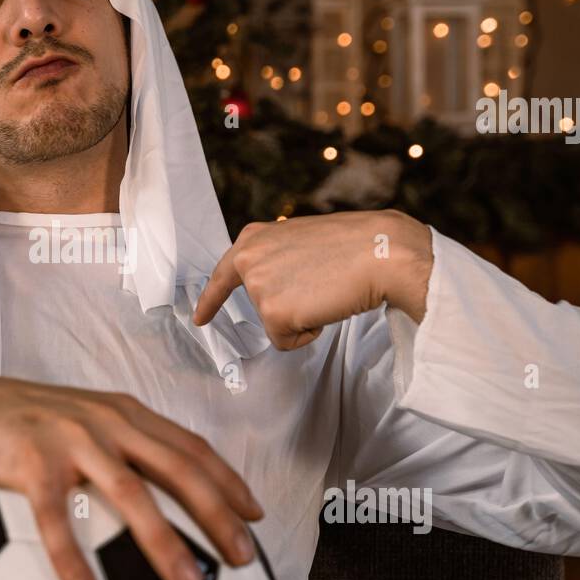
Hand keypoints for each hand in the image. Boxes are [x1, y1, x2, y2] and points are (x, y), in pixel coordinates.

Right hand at [0, 369, 264, 579]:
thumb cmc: (15, 421)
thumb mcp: (74, 419)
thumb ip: (113, 444)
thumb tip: (149, 491)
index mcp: (122, 412)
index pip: (190, 445)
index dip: (228, 479)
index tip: (256, 513)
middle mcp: (106, 420)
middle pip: (178, 468)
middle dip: (218, 514)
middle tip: (242, 556)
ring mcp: (71, 438)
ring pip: (131, 494)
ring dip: (164, 542)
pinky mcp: (32, 461)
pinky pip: (58, 518)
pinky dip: (74, 559)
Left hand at [193, 210, 433, 349]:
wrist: (380, 251)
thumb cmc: (354, 245)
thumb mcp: (302, 240)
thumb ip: (279, 259)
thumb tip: (281, 284)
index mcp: (253, 238)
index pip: (224, 274)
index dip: (211, 300)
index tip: (199, 318)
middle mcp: (247, 260)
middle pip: (260, 306)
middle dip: (286, 308)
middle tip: (317, 290)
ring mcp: (257, 287)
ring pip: (275, 324)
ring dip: (302, 317)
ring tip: (325, 289)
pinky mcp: (272, 313)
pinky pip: (287, 341)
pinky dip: (308, 333)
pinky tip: (325, 307)